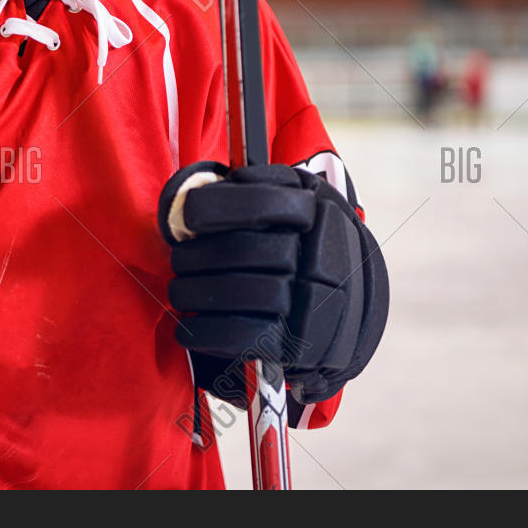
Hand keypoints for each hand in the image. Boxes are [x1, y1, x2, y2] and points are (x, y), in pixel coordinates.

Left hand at [158, 161, 387, 403]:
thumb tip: (197, 195)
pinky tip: (188, 327)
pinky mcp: (298, 342)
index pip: (262, 202)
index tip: (190, 216)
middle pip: (241, 251)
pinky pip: (242, 336)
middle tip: (180, 259)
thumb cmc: (301, 239)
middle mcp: (320, 254)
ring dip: (192, 293)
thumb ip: (253, 186)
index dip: (217, 207)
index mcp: (314, 210)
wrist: (348, 298)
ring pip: (238, 292)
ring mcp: (312, 301)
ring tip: (180, 291)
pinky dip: (204, 332)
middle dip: (195, 256)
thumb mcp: (291, 195)